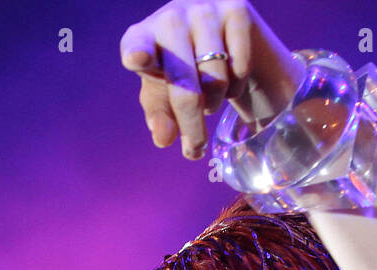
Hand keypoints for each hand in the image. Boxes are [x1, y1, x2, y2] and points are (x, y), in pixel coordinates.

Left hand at [119, 1, 303, 159]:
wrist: (221, 35)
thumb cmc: (180, 71)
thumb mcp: (163, 96)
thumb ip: (159, 117)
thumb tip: (164, 139)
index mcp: (140, 37)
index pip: (136, 47)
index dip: (138, 54)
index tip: (137, 59)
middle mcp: (170, 18)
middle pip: (184, 87)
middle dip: (192, 125)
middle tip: (196, 148)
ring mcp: (204, 10)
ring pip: (215, 80)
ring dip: (214, 102)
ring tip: (209, 98)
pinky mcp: (237, 9)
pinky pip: (240, 67)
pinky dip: (236, 85)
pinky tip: (230, 79)